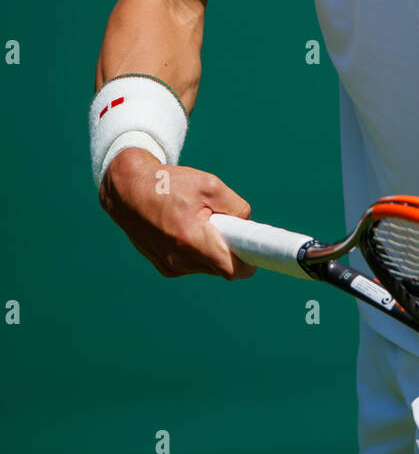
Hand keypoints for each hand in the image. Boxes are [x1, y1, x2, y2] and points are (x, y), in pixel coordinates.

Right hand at [99, 147, 256, 279]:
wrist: (127, 190)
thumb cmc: (169, 184)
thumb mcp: (210, 185)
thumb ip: (237, 207)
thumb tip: (246, 226)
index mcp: (192, 240)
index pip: (232, 269)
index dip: (248, 261)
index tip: (255, 251)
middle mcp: (179, 260)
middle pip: (222, 267)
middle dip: (230, 249)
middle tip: (226, 224)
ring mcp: (170, 267)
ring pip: (208, 266)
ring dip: (212, 249)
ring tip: (199, 221)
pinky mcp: (164, 267)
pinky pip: (193, 264)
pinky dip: (198, 250)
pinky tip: (186, 229)